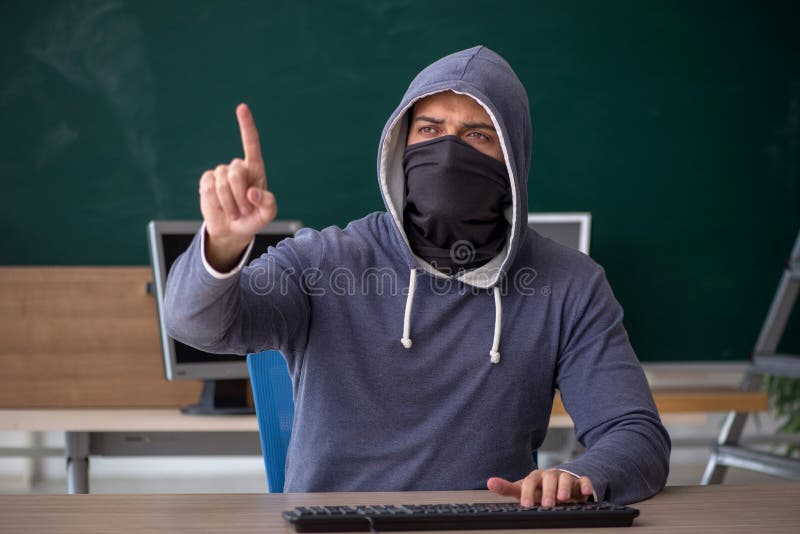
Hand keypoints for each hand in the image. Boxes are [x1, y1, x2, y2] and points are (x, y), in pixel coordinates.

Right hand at [198, 103, 277, 269]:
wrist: (233, 228)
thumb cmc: (253, 218)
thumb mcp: (268, 215)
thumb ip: (268, 204)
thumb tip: (252, 193)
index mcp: (255, 169)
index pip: (251, 143)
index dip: (246, 126)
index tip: (241, 107)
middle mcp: (237, 167)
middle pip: (236, 173)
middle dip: (240, 196)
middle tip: (245, 210)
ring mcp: (220, 173)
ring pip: (222, 183)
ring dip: (230, 203)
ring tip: (235, 211)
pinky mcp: (206, 181)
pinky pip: (209, 188)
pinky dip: (216, 202)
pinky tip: (221, 207)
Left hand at [487, 469, 593, 507]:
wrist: (559, 483)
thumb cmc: (538, 489)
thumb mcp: (523, 489)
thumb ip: (507, 488)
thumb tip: (489, 482)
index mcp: (536, 477)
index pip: (530, 481)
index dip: (528, 492)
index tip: (526, 505)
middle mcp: (550, 475)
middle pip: (549, 479)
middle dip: (548, 491)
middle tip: (547, 505)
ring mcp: (565, 477)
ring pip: (565, 478)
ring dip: (564, 488)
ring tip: (563, 499)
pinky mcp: (579, 482)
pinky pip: (583, 481)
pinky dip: (585, 485)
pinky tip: (585, 493)